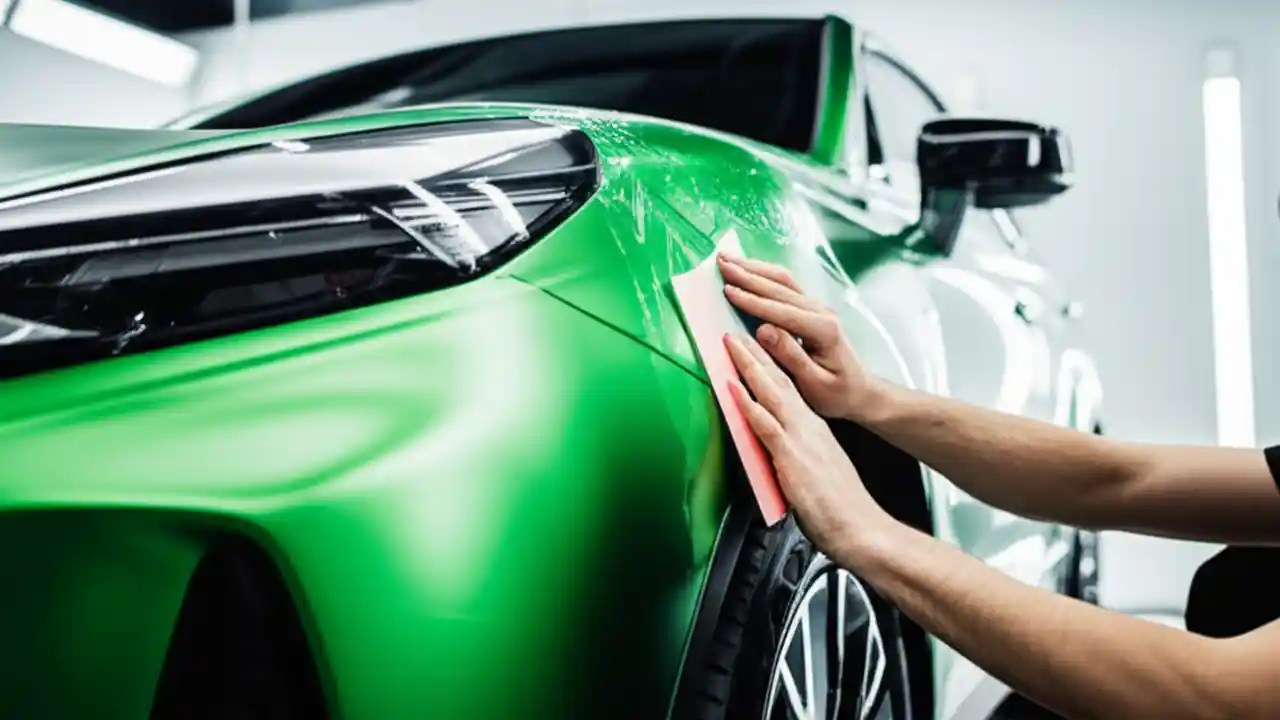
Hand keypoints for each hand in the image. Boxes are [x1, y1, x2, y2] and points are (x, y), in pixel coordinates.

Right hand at [717, 254, 881, 421]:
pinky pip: (785, 286)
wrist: (859, 391)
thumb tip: (762, 329)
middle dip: (748, 274)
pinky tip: (748, 269)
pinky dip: (764, 274)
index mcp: (822, 330)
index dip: (752, 300)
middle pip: (780, 288)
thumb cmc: (836, 394)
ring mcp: (817, 308)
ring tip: (728, 259)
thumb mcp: (814, 383)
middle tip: (721, 262)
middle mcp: (821, 312)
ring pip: (783, 281)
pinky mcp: (811, 309)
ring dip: (754, 268)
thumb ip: (790, 355)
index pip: (781, 311)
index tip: (728, 290)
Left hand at [725, 333, 894, 558]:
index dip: (771, 366)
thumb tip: (781, 455)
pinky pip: (765, 425)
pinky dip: (748, 403)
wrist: (863, 530)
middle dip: (757, 354)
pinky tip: (733, 388)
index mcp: (814, 430)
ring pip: (771, 393)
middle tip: (737, 331)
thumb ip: (797, 458)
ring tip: (731, 344)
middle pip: (779, 382)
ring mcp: (800, 440)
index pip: (789, 389)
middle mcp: (808, 428)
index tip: (755, 346)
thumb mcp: (816, 473)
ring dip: (749, 366)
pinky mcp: (792, 458)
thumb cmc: (840, 509)